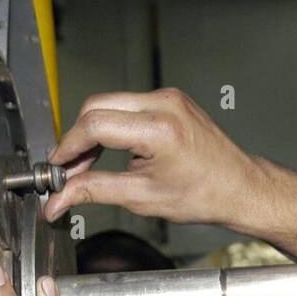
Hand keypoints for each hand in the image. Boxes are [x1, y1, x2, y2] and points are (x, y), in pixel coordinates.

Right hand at [43, 87, 266, 228]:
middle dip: (77, 138)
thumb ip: (94, 192)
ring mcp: (169, 97)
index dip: (68, 146)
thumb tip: (59, 198)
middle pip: (96, 107)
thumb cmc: (204, 195)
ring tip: (88, 164)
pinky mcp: (170, 99)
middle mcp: (164, 104)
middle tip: (69, 169)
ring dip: (93, 131)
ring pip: (110, 104)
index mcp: (159, 128)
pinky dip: (113, 126)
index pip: (94, 124)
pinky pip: (128, 105)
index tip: (56, 167)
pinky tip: (111, 151)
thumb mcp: (142, 198)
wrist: (239, 187)